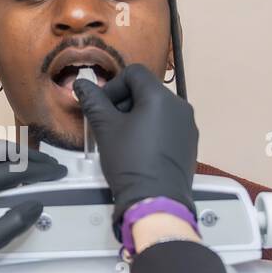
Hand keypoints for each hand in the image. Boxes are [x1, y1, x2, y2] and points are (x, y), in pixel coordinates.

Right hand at [72, 63, 198, 239]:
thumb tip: (80, 83)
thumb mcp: (105, 129)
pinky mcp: (191, 143)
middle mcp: (180, 105)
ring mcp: (188, 125)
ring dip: (138, 117)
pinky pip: (169, 126)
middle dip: (125, 103)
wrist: (157, 200)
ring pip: (158, 109)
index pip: (134, 73)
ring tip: (125, 141)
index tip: (103, 108)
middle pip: (147, 90)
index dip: (114, 86)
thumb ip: (93, 101)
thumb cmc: (129, 160)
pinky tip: (142, 152)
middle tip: (111, 127)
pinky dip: (153, 130)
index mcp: (160, 97)